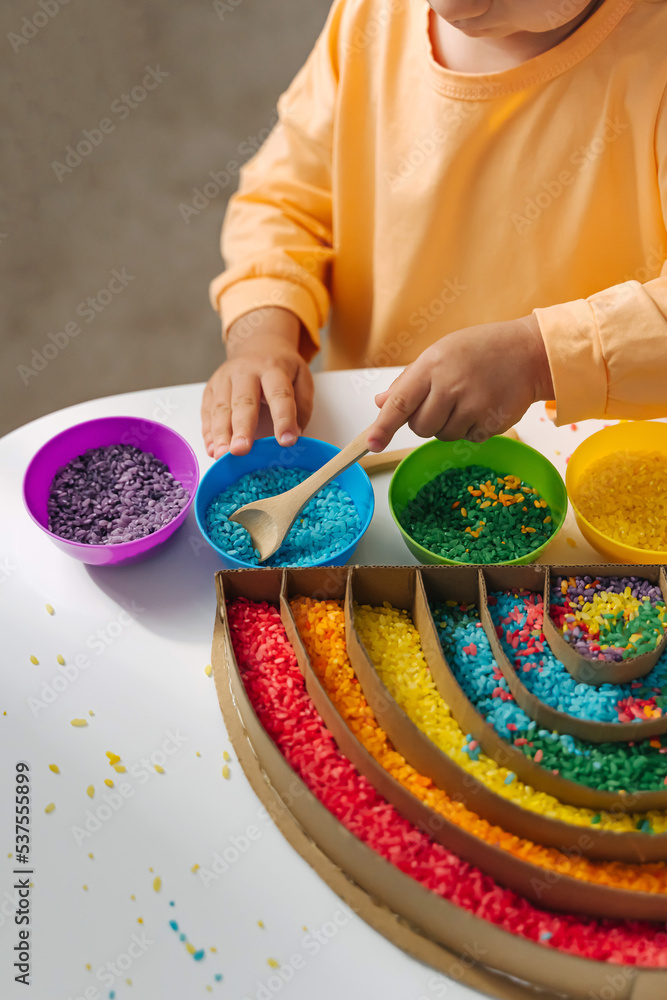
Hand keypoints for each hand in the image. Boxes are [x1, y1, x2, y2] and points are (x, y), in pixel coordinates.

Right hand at [202, 307, 313, 457]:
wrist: (257, 344)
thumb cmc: (281, 368)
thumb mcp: (302, 378)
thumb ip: (302, 407)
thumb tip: (293, 436)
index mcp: (273, 369)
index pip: (280, 394)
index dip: (284, 418)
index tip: (286, 441)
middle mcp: (246, 371)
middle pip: (243, 401)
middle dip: (242, 428)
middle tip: (241, 450)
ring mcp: (224, 379)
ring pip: (221, 408)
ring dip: (221, 434)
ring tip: (222, 456)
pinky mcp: (211, 389)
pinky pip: (207, 412)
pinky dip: (208, 433)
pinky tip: (212, 449)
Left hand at [367, 315, 553, 450]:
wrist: (529, 353)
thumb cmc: (480, 350)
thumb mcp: (440, 354)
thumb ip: (409, 380)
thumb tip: (381, 403)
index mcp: (432, 366)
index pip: (399, 403)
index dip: (382, 426)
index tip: (371, 444)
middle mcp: (450, 386)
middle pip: (420, 427)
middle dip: (424, 421)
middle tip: (442, 401)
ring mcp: (473, 406)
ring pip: (443, 435)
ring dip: (449, 425)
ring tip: (466, 400)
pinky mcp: (491, 422)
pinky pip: (468, 439)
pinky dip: (472, 429)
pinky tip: (483, 407)